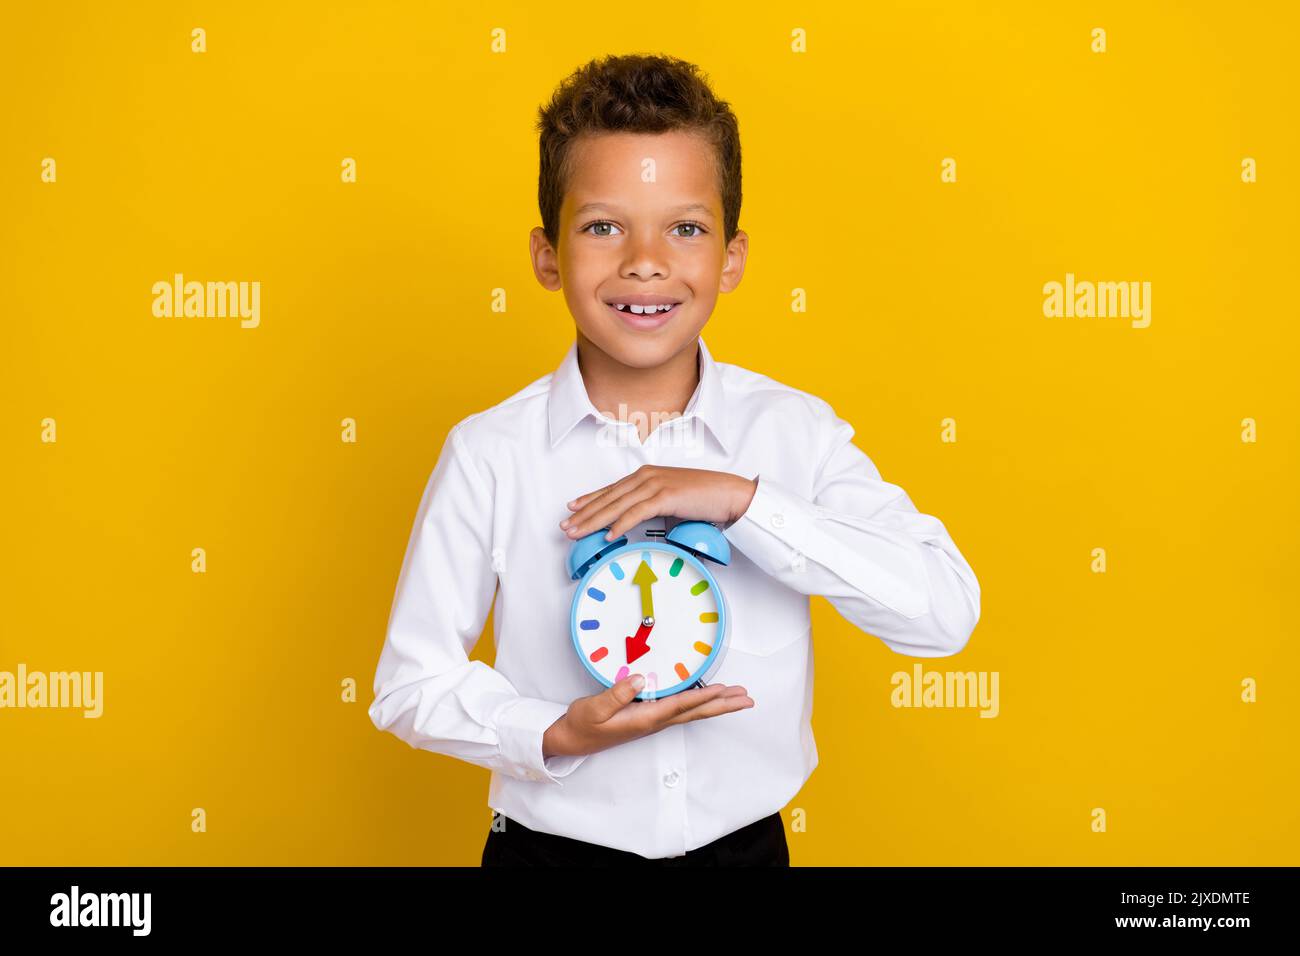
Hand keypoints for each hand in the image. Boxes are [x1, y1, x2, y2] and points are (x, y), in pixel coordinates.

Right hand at [542, 674, 754, 759]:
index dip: (703, 696)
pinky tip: (705, 698)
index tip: (724, 689)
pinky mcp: (648, 717)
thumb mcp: (594, 708)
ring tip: (736, 698)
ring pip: (691, 712)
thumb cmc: (582, 724)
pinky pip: (681, 709)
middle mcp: (654, 722)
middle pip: (696, 712)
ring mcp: (653, 721)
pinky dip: (699, 703)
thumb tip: (640, 679)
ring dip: (716, 704)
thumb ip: (617, 694)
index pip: (680, 705)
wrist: (572, 740)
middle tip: (747, 699)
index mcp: (645, 719)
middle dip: (723, 705)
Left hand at [560, 465, 757, 540]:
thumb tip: (637, 520)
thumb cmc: (703, 497)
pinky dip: (621, 525)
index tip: (573, 509)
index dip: (590, 499)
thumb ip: (652, 505)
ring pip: (617, 506)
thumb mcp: (671, 499)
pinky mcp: (665, 496)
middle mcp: (647, 476)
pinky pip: (637, 513)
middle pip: (609, 498)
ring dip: (595, 521)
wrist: (728, 493)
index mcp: (647, 475)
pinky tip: (609, 535)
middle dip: (585, 513)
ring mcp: (655, 485)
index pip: (611, 489)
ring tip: (579, 533)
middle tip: (566, 526)